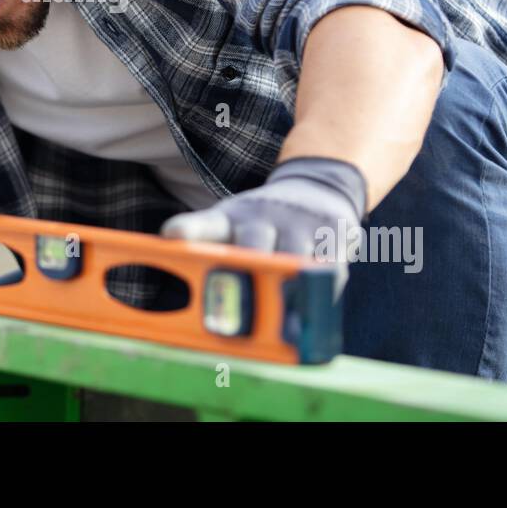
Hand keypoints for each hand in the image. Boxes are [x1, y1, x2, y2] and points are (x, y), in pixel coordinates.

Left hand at [159, 157, 367, 290]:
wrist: (318, 187)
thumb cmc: (264, 221)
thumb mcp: (231, 224)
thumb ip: (208, 251)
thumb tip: (188, 289)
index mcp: (231, 218)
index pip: (206, 223)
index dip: (190, 229)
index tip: (173, 234)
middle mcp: (263, 215)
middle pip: (254, 248)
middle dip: (250, 275)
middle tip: (244, 308)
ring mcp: (298, 220)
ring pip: (294, 260)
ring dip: (289, 291)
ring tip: (284, 321)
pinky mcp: (333, 229)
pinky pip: (328, 266)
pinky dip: (321, 289)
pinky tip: (315, 301)